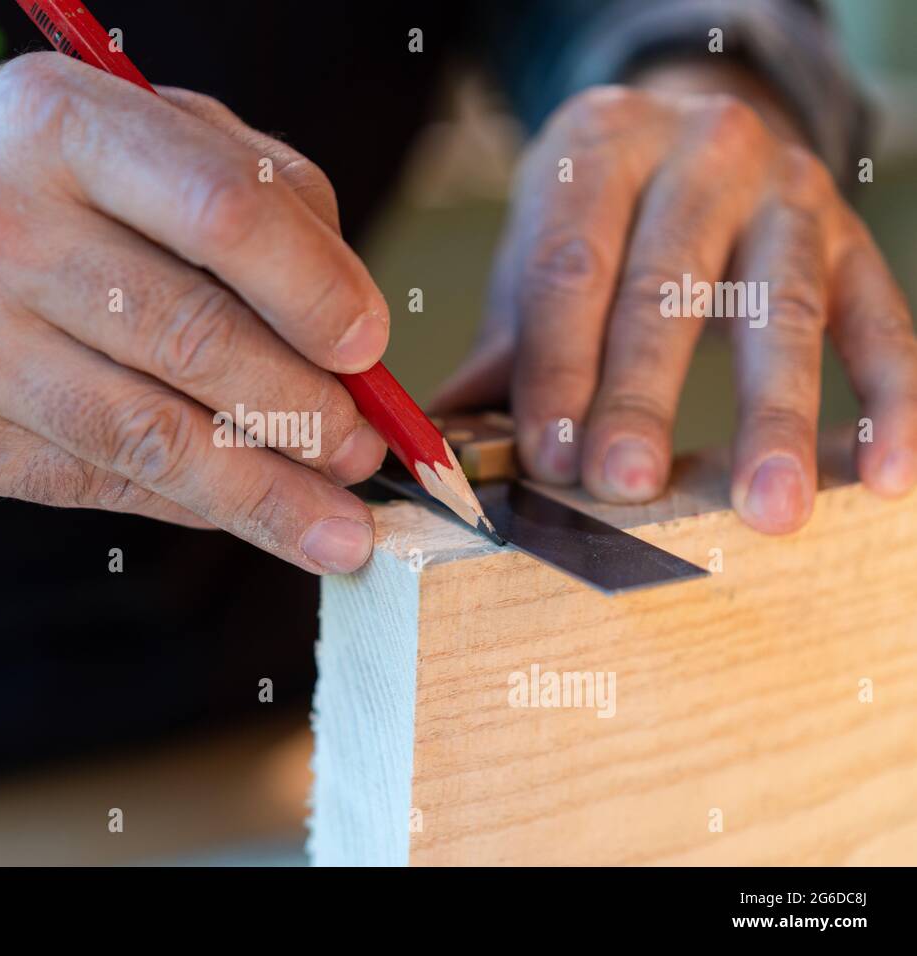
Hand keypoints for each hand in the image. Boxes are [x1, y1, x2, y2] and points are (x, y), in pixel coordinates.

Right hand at [0, 53, 390, 572]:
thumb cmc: (31, 190)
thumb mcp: (133, 136)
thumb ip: (257, 193)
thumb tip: (355, 332)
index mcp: (52, 123)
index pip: (220, 209)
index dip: (315, 288)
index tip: (371, 349)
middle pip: (194, 338)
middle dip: (306, 410)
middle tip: (367, 449)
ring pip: (155, 439)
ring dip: (270, 494)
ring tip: (340, 526)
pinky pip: (107, 483)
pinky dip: (195, 504)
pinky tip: (249, 512)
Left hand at [434, 70, 916, 532]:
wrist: (690, 136)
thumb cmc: (596, 217)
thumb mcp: (539, 254)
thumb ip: (508, 345)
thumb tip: (444, 447)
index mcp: (599, 147)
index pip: (570, 269)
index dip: (558, 367)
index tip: (549, 457)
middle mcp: (701, 152)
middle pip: (666, 288)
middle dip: (642, 396)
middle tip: (627, 485)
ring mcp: (788, 190)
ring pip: (782, 309)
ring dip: (776, 417)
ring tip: (769, 508)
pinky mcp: (852, 236)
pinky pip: (880, 321)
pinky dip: (889, 400)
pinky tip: (887, 474)